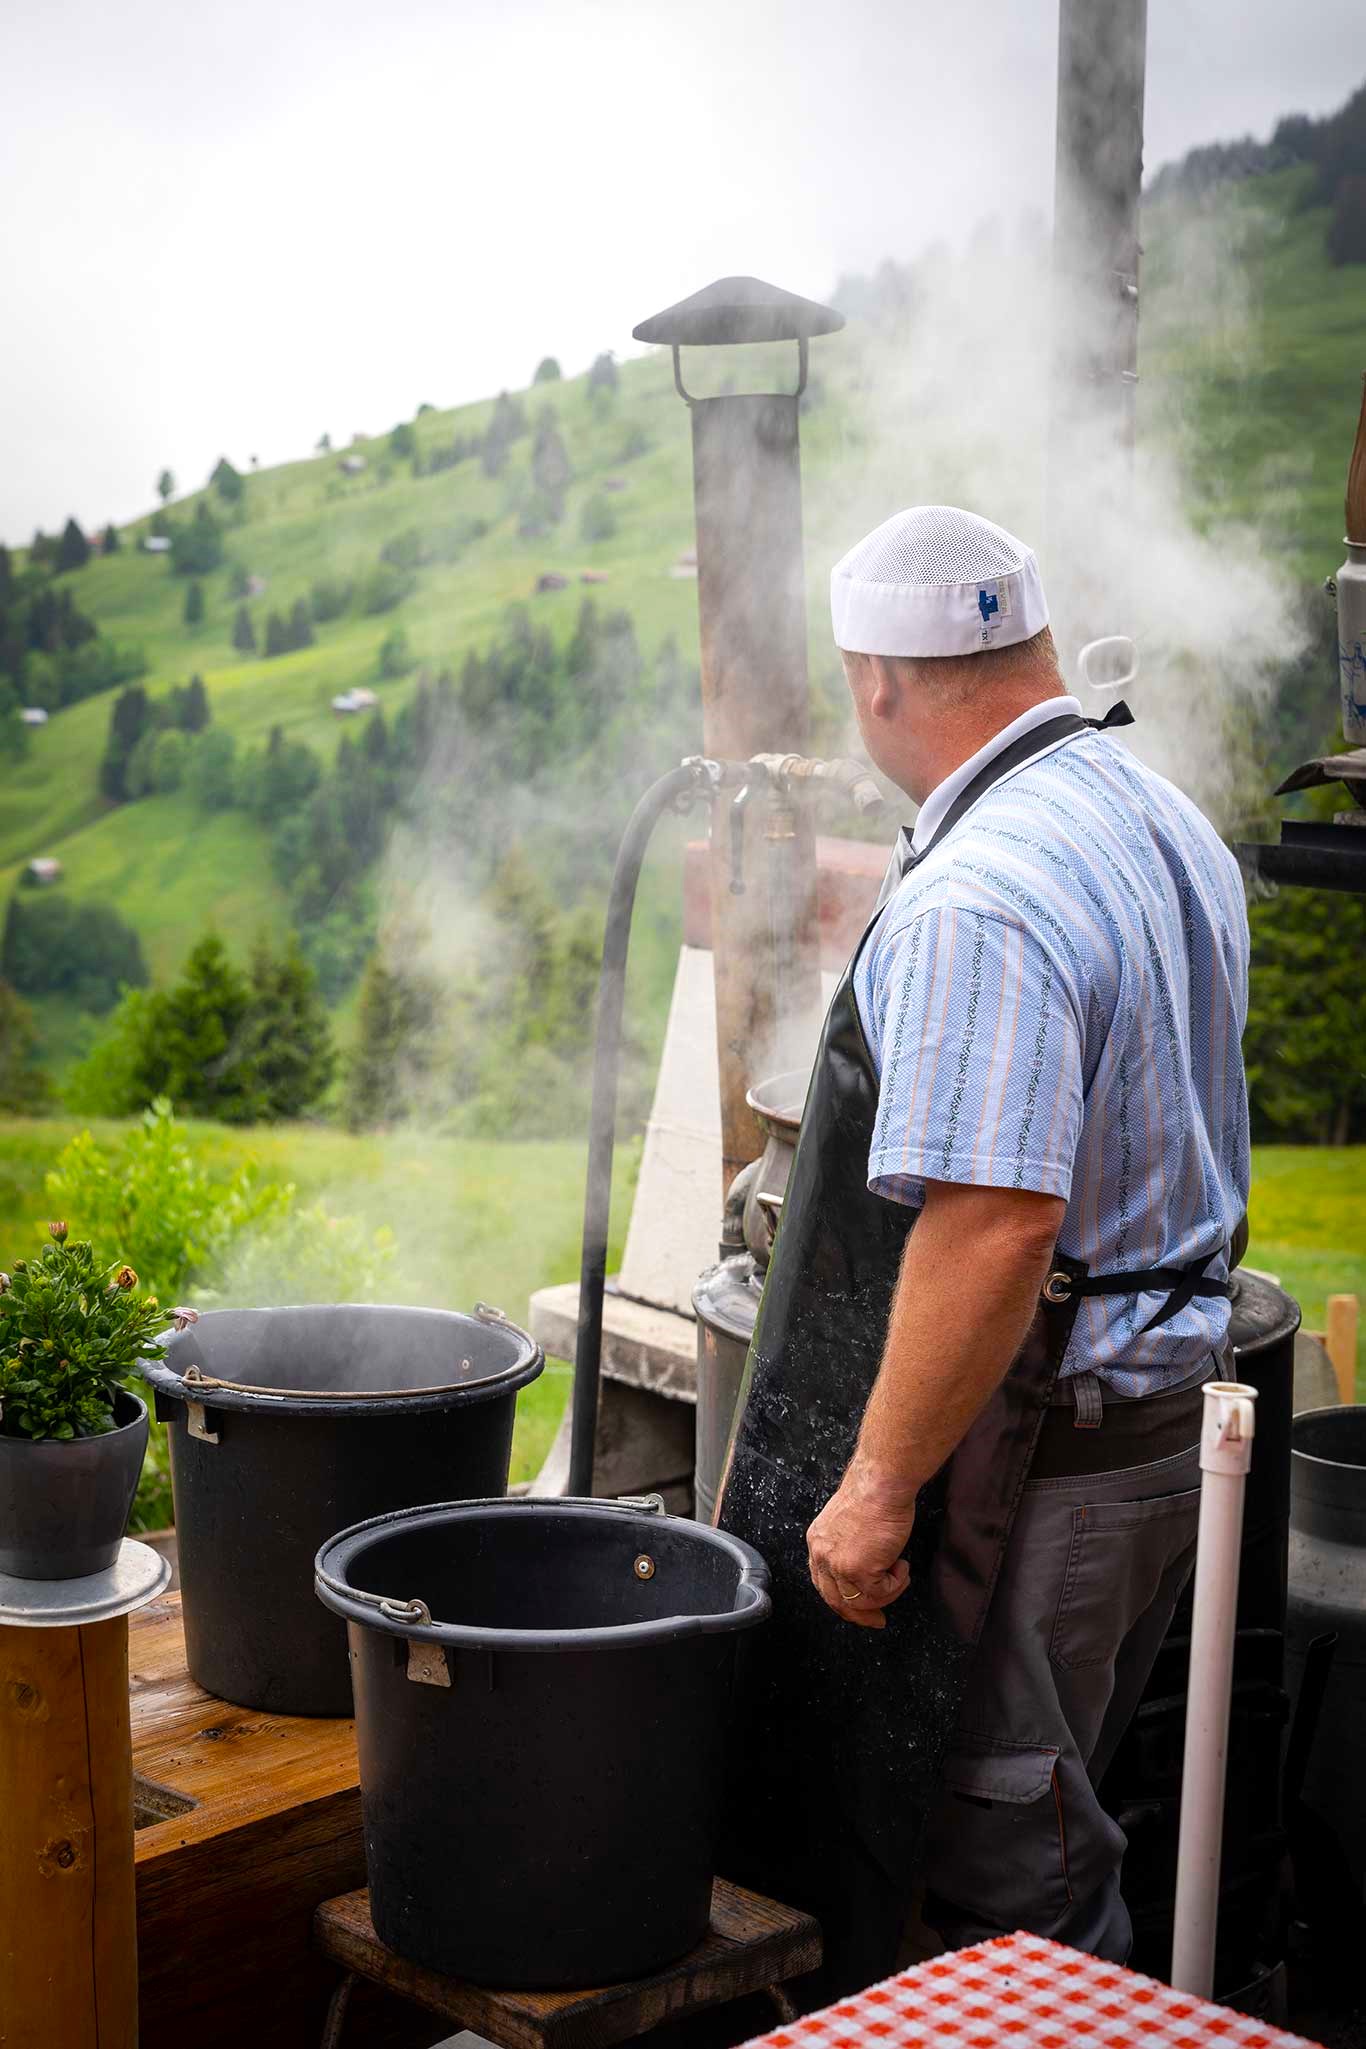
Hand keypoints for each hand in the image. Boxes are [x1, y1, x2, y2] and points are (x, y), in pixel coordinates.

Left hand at [806, 1465, 914, 1628]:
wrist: (881, 1483)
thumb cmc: (873, 1493)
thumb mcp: (849, 1522)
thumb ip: (848, 1545)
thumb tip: (864, 1563)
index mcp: (818, 1541)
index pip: (823, 1581)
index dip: (841, 1598)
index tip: (857, 1608)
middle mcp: (822, 1555)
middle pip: (835, 1599)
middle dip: (859, 1614)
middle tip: (877, 1620)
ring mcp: (839, 1564)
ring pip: (860, 1601)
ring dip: (885, 1594)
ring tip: (899, 1575)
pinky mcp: (859, 1570)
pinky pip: (881, 1593)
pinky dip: (897, 1584)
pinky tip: (902, 1567)